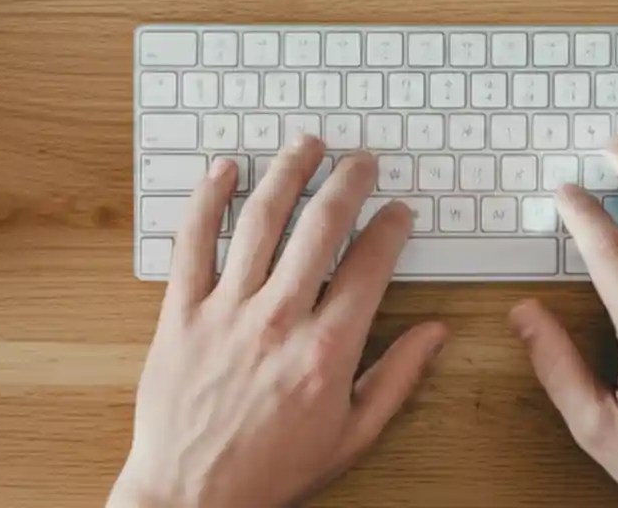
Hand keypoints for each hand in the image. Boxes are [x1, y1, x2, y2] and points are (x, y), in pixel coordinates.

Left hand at [109, 137, 448, 507]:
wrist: (191, 498)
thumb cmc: (272, 471)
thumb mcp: (351, 436)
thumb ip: (397, 378)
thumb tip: (436, 333)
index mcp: (327, 350)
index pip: (370, 265)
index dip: (390, 228)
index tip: (399, 212)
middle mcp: (278, 320)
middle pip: (320, 227)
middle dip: (347, 183)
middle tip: (361, 162)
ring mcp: (226, 311)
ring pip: (260, 221)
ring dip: (287, 174)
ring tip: (307, 144)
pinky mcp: (180, 313)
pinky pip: (192, 243)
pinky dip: (208, 200)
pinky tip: (224, 170)